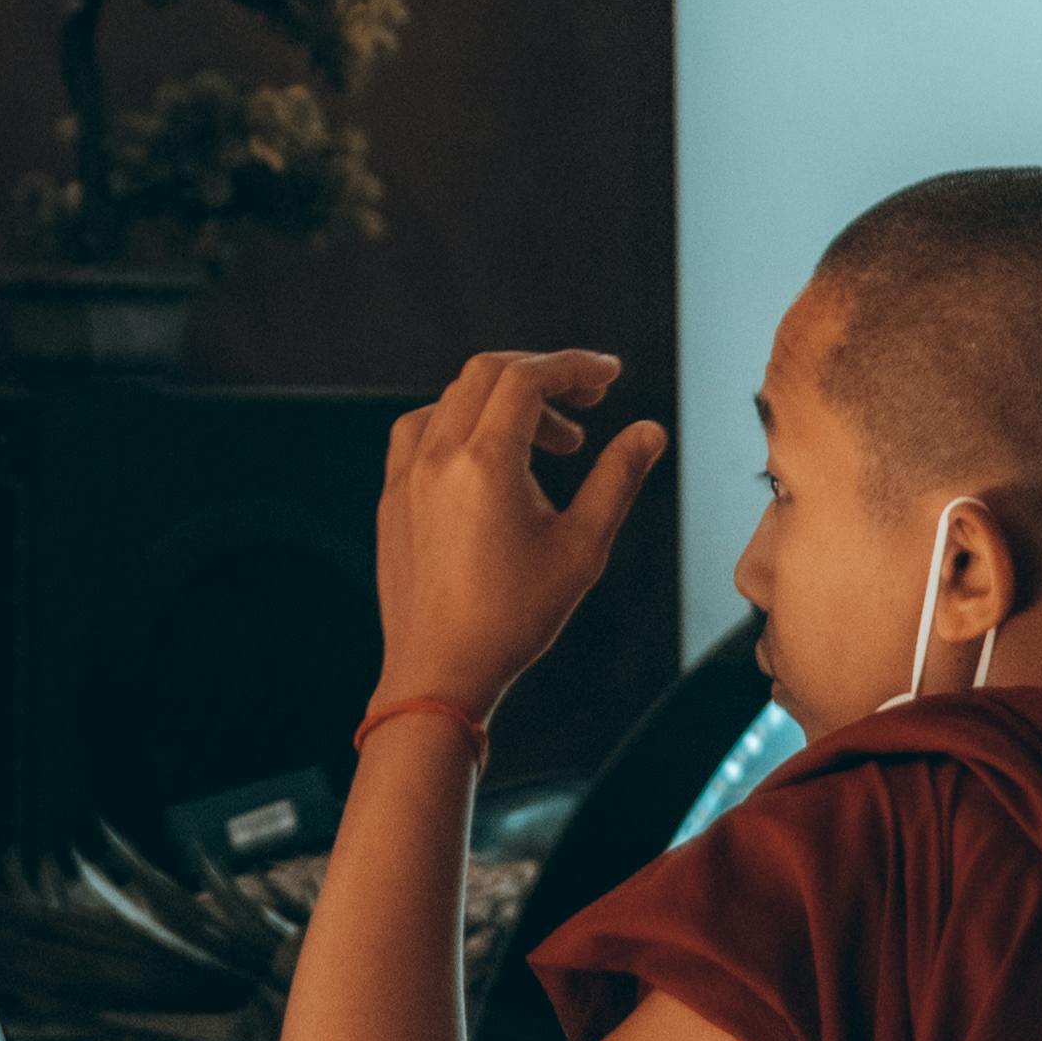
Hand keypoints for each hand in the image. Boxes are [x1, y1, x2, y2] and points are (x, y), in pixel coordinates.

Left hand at [374, 350, 659, 721]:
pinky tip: (493, 460)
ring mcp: (405, 476)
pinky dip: (462, 424)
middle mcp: (435, 457)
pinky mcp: (392, 498)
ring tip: (553, 447)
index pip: (526, 378)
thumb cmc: (514, 618)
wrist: (439, 673)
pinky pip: (421, 431)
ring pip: (452, 400)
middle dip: (543, 377)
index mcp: (483, 462)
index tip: (609, 376)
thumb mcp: (581, 548)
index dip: (572, 366)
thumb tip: (649, 431)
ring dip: (504, 403)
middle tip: (588, 405)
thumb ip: (617, 479)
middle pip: (487, 375)